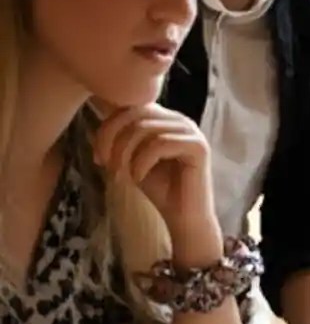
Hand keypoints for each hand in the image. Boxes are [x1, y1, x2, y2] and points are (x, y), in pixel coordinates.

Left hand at [92, 103, 216, 234]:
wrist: (183, 217)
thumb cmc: (158, 188)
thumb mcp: (131, 157)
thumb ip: (121, 134)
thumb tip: (97, 109)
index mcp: (165, 118)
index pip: (130, 106)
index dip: (107, 128)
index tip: (98, 158)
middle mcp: (180, 119)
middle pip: (135, 114)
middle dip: (112, 139)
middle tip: (106, 166)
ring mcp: (191, 132)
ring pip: (145, 128)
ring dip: (125, 153)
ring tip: (122, 175)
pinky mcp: (199, 147)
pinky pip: (160, 144)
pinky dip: (142, 162)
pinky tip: (138, 178)